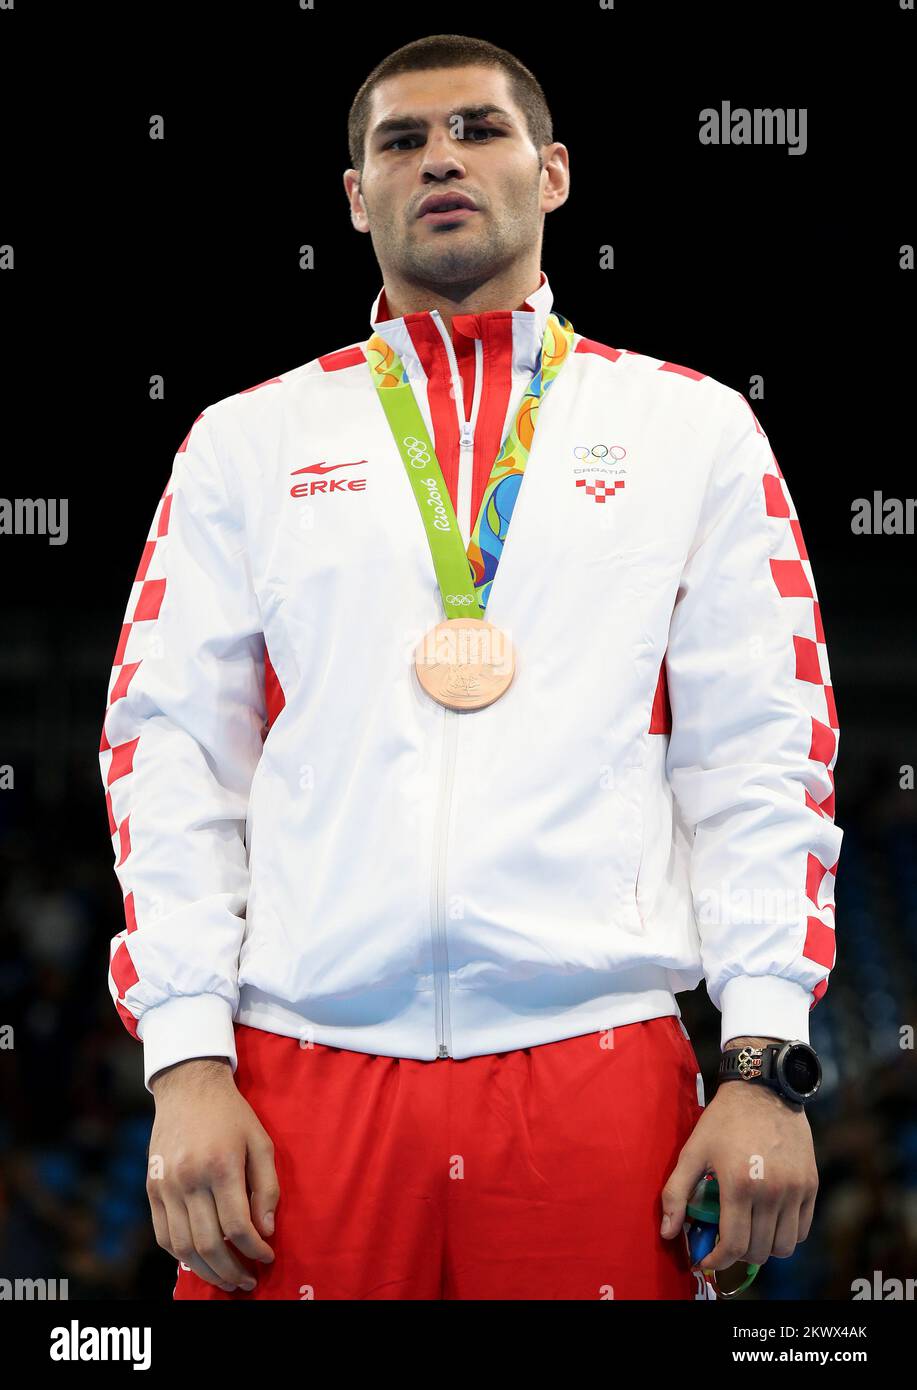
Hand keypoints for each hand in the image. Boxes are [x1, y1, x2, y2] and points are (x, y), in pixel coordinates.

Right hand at [147, 1057, 278, 1292]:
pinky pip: (163, 1235)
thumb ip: (267, 1187)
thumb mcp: (260, 1141)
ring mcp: (166, 1186)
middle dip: (232, 1271)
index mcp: (221, 1165)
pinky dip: (181, 1255)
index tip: (267, 1258)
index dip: (255, 1250)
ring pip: (182, 1247)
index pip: (238, 1225)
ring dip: (206, 1271)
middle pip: (209, 1244)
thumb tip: (266, 1230)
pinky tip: (199, 1261)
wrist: (187, 1086)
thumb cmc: (231, 1114)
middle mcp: (189, 1179)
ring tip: (226, 1279)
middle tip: (248, 1281)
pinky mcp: (152, 1188)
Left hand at [659, 1066, 817, 1273]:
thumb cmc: (723, 1121)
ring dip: (764, 1248)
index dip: (717, 1261)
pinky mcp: (810, 1184)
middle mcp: (772, 1191)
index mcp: (739, 1185)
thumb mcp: (692, 1151)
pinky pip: (802, 1230)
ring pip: (783, 1246)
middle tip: (725, 1242)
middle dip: (737, 1254)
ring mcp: (795, 1189)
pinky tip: (768, 1220)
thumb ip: (676, 1193)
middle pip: (759, 1251)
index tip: (706, 1260)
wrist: (763, 1089)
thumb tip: (668, 1233)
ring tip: (748, 1231)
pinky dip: (785, 1234)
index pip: (734, 1246)